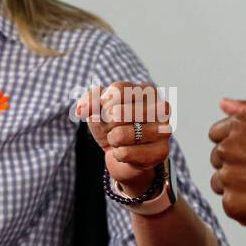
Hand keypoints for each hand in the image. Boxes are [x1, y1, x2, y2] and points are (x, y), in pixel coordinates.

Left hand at [75, 81, 170, 197]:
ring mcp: (164, 129)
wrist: (126, 154)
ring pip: (121, 135)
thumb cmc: (114, 124)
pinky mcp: (161, 152)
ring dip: (112, 139)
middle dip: (106, 124)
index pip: (117, 90)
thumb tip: (81, 109)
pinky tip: (125, 151)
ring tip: (118, 139)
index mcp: (147, 90)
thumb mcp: (99, 107)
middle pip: (117, 113)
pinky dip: (118, 154)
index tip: (102, 110)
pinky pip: (126, 153)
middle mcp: (161, 107)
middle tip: (112, 128)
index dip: (102, 103)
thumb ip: (89, 100)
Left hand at [208, 97, 245, 235]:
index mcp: (241, 125)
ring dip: (237, 186)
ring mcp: (230, 177)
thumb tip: (223, 103)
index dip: (238, 145)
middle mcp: (230, 148)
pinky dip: (245, 206)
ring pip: (220, 182)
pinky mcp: (232, 204)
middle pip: (217, 158)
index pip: (217, 134)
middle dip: (235, 165)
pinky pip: (230, 204)